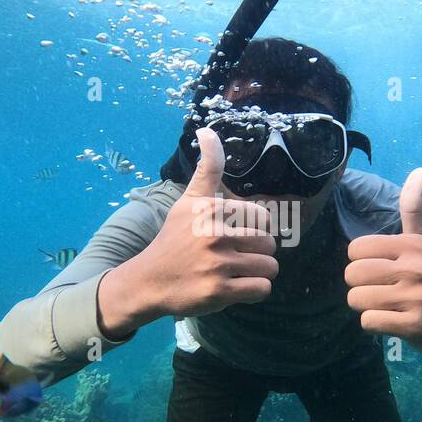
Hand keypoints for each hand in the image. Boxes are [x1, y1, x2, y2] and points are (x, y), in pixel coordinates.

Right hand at [99, 128, 278, 332]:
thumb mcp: (189, 200)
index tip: (233, 236)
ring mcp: (217, 264)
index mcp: (211, 209)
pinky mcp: (219, 291)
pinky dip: (255, 290)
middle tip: (234, 257)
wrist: (150, 280)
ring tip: (236, 272)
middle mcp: (214, 234)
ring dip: (258, 272)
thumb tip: (208, 130)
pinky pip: (262, 288)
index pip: (263, 218)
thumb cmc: (175, 238)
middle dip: (258, 252)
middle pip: (270, 243)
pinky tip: (237, 286)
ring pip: (270, 267)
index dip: (254, 229)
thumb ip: (208, 168)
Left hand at [345, 167, 421, 354]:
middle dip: (360, 284)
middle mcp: (417, 269)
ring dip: (366, 305)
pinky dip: (374, 323)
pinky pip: (368, 322)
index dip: (362, 260)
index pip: (356, 249)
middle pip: (352, 275)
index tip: (382, 267)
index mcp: (414, 245)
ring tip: (387, 303)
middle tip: (381, 288)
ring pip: (356, 299)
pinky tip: (392, 319)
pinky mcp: (413, 325)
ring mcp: (416, 298)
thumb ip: (414, 207)